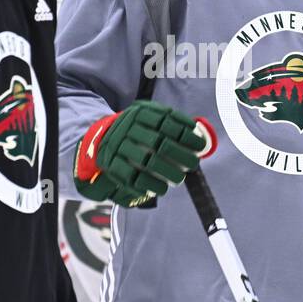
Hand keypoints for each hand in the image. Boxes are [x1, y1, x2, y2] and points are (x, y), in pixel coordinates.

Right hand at [73, 100, 206, 206]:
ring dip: (168, 173)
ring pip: (147, 162)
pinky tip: (162, 189)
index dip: (187, 135)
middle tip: (193, 165)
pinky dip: (151, 185)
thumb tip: (202, 140)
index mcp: (139, 113)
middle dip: (181, 156)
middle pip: (160, 143)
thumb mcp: (149, 119)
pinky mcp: (112, 164)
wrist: (100, 138)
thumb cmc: (136, 131)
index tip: (200, 146)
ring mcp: (118, 146)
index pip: (168, 122)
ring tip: (180, 179)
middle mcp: (127, 127)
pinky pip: (133, 178)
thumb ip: (172, 125)